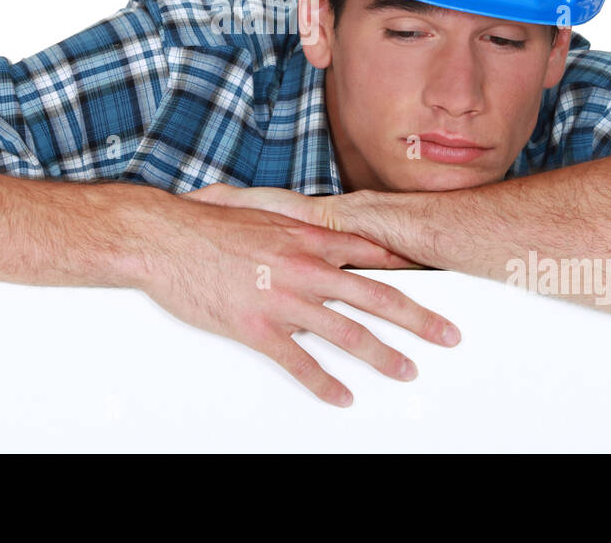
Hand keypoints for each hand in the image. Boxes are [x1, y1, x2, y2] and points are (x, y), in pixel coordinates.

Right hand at [138, 189, 461, 407]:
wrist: (162, 237)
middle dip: (417, 318)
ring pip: (345, 332)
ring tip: (407, 371)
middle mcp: (303, 268)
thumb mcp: (263, 213)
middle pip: (374, 296)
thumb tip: (327, 234)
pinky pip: (297, 362)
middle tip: (448, 335)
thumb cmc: (207, 225)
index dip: (408, 269)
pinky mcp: (255, 328)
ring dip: (381, 355)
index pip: (371, 254)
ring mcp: (281, 299)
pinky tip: (342, 397)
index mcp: (307, 238)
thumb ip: (300, 227)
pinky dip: (323, 383)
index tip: (438, 283)